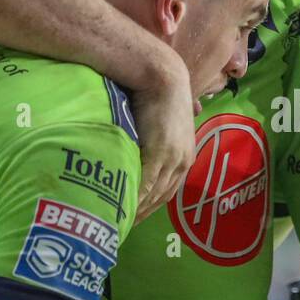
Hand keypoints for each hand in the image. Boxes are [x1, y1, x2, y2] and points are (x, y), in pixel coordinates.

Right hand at [130, 51, 194, 221]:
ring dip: (135, 209)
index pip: (168, 190)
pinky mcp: (158, 152)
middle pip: (161, 197)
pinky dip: (133, 197)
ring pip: (152, 194)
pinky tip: (118, 207)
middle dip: (142, 213)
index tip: (134, 218)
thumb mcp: (163, 121)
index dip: (151, 206)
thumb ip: (157, 137)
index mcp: (185, 155)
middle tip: (120, 226)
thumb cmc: (158, 92)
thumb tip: (143, 141)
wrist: (160, 73)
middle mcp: (182, 160)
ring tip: (114, 220)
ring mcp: (172, 158)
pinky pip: (144, 182)